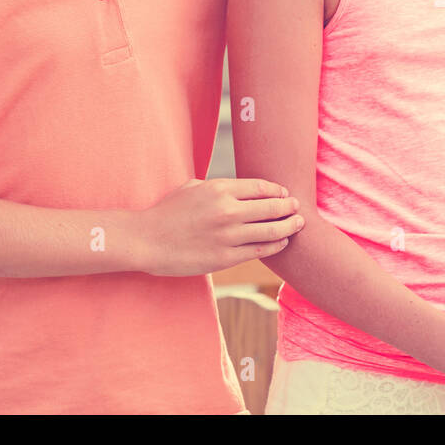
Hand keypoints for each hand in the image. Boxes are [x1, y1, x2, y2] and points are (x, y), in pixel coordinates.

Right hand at [134, 178, 303, 276]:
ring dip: (289, 227)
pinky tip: (283, 242)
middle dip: (289, 208)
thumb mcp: (193, 187)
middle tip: (297, 208)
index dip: (277, 191)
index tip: (284, 194)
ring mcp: (228, 235)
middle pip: (272, 207)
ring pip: (271, 230)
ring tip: (298, 224)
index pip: (261, 187)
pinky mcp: (225, 258)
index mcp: (219, 189)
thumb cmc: (167, 212)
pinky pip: (260, 250)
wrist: (146, 240)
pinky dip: (276, 245)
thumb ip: (219, 187)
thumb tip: (241, 189)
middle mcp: (227, 210)